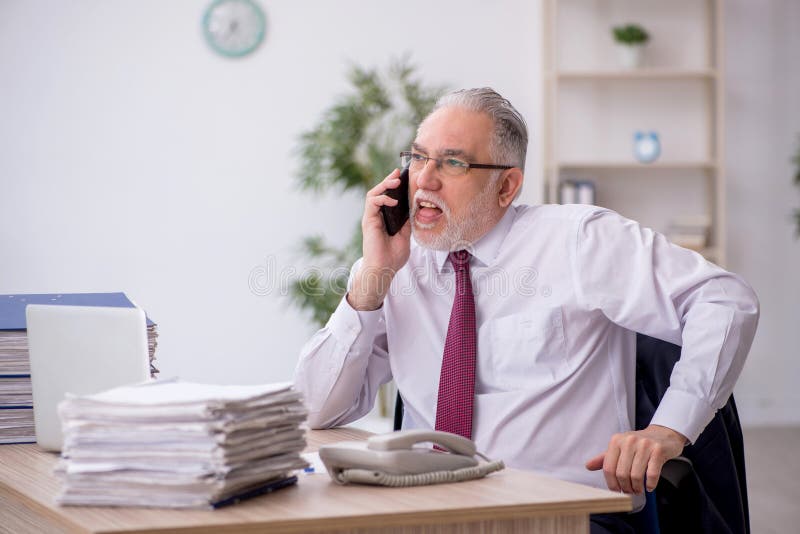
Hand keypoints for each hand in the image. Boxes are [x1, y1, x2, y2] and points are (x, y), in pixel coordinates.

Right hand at [347, 169, 411, 310]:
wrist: (384, 269)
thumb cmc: (393, 256)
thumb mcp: (406, 235)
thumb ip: (407, 221)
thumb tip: (414, 207)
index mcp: (386, 218)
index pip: (388, 196)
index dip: (394, 186)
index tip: (403, 176)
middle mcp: (377, 216)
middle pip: (380, 191)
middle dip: (388, 180)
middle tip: (398, 173)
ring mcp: (371, 217)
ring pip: (373, 193)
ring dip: (384, 185)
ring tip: (395, 182)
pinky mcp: (368, 220)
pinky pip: (372, 202)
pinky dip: (382, 198)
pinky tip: (392, 200)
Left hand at [585, 425, 686, 493]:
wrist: (663, 434)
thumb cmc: (639, 444)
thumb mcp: (620, 447)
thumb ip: (605, 458)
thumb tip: (588, 466)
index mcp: (616, 441)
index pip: (608, 468)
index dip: (611, 483)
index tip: (616, 490)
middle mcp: (629, 441)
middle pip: (622, 473)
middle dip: (625, 487)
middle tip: (630, 491)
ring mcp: (644, 445)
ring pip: (636, 475)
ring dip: (637, 488)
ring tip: (639, 490)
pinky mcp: (658, 450)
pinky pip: (652, 473)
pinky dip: (650, 484)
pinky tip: (650, 487)